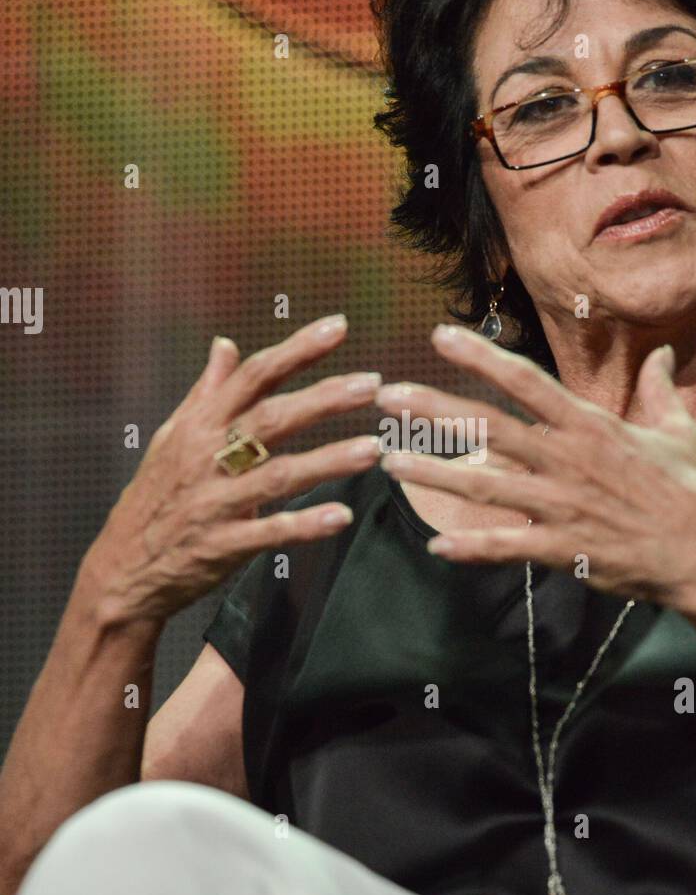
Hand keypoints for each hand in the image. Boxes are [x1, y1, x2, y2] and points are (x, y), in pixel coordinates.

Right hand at [84, 315, 382, 624]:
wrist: (123, 567)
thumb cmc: (157, 495)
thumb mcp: (172, 436)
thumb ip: (208, 391)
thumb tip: (226, 344)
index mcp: (200, 425)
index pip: (253, 376)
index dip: (296, 350)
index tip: (339, 327)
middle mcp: (208, 457)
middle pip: (270, 419)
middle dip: (323, 399)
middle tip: (372, 385)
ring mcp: (215, 502)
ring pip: (277, 474)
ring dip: (327, 461)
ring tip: (373, 450)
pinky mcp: (223, 545)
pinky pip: (270, 533)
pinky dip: (305, 525)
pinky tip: (341, 516)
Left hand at [375, 324, 695, 613]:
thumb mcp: (678, 430)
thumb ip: (659, 389)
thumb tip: (662, 354)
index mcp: (591, 426)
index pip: (525, 381)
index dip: (479, 357)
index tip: (438, 336)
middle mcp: (569, 459)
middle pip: (489, 427)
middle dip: (433, 409)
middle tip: (385, 396)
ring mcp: (564, 505)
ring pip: (485, 486)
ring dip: (433, 473)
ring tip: (388, 462)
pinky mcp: (566, 548)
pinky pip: (508, 546)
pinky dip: (471, 548)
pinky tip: (436, 546)